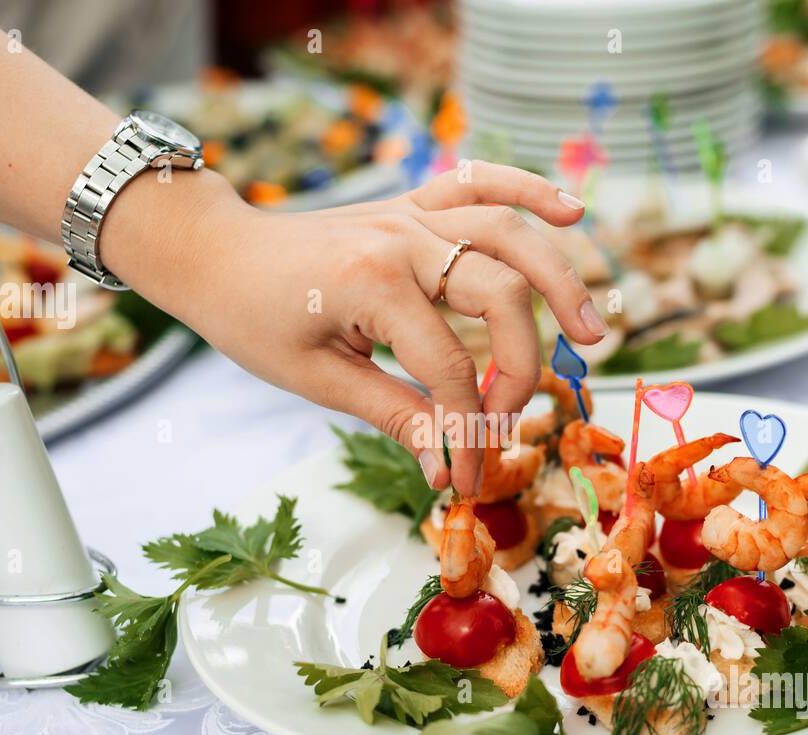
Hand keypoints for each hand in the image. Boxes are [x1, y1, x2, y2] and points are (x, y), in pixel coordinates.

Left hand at [117, 161, 607, 495]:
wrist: (216, 255)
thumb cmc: (254, 319)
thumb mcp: (318, 380)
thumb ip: (394, 415)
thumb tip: (447, 466)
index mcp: (373, 286)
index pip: (450, 370)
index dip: (467, 432)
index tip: (465, 478)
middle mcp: (402, 239)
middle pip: (500, 296)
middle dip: (519, 368)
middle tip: (514, 419)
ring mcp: (410, 213)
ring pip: (507, 233)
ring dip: (559, 278)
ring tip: (591, 331)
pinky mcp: (412, 205)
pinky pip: (479, 182)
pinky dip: (527, 188)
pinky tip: (570, 210)